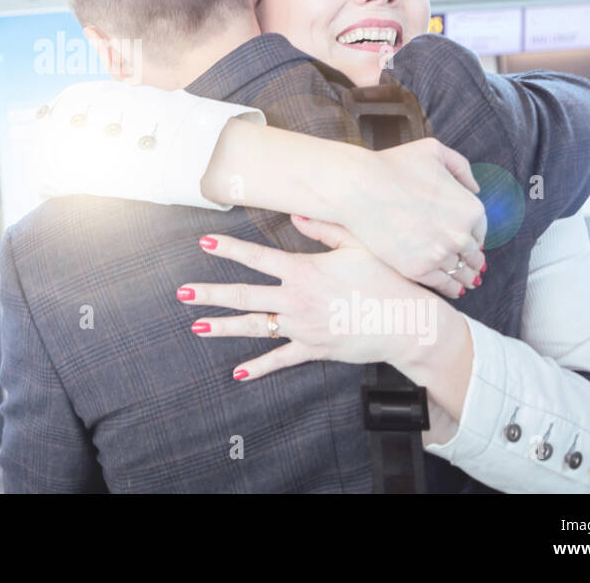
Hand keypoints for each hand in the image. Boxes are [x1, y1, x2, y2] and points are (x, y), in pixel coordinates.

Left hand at [179, 224, 442, 380]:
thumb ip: (325, 228)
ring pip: (254, 328)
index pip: (257, 258)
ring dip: (223, 327)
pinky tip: (236, 373)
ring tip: (196, 326)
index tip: (204, 242)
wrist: (408, 323)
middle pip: (245, 296)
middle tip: (181, 292)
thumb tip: (296, 214)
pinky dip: (258, 368)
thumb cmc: (387, 279)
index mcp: (304, 271)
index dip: (229, 249)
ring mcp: (302, 327)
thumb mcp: (358, 244)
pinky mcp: (313, 349)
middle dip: (211, 294)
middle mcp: (296, 300)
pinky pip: (280, 360)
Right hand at [318, 138, 486, 297]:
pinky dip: (451, 288)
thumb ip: (460, 167)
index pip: (481, 230)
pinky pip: (442, 284)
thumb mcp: (434, 150)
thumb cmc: (391, 165)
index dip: (475, 236)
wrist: (359, 187)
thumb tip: (475, 188)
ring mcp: (440, 253)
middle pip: (474, 254)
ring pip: (461, 272)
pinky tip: (454, 289)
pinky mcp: (418, 269)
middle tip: (472, 266)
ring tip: (466, 282)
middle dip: (473, 260)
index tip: (471, 243)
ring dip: (465, 277)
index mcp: (471, 207)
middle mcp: (461, 233)